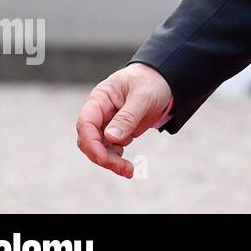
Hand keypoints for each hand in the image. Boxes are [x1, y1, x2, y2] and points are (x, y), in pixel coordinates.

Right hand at [76, 62, 172, 177]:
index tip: (103, 158)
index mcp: (101, 98)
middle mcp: (100, 112)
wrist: (165, 80)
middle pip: (90, 139)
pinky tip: (128, 166)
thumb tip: (111, 138)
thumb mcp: (143, 97)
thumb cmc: (152, 82)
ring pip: (99, 148)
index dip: (91, 142)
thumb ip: (127, 116)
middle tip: (122, 168)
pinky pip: (110, 149)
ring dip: (110, 161)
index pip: (86, 123)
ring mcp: (107, 122)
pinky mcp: (117, 131)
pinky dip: (116, 159)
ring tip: (129, 171)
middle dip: (102, 156)